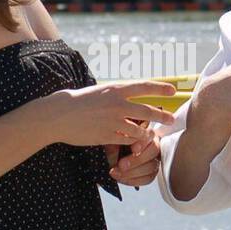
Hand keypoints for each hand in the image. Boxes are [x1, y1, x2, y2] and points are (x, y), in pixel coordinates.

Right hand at [40, 80, 175, 147]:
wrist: (59, 115)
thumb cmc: (78, 101)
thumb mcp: (100, 91)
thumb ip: (116, 94)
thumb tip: (130, 94)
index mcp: (116, 89)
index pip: (144, 86)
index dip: (160, 88)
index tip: (172, 91)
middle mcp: (118, 104)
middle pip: (147, 111)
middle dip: (162, 116)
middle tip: (171, 119)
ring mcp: (113, 121)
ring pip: (139, 130)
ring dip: (145, 133)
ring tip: (148, 134)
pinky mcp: (107, 136)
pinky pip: (126, 141)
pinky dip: (131, 142)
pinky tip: (132, 142)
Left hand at [109, 128, 161, 188]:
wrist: (108, 157)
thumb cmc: (112, 144)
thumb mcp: (113, 138)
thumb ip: (119, 137)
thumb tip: (120, 135)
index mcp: (144, 132)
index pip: (150, 135)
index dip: (143, 143)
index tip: (133, 149)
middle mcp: (152, 145)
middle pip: (154, 151)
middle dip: (137, 160)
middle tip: (121, 165)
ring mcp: (153, 160)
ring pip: (152, 167)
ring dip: (133, 172)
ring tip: (116, 173)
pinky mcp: (150, 173)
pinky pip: (147, 179)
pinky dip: (133, 180)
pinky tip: (121, 178)